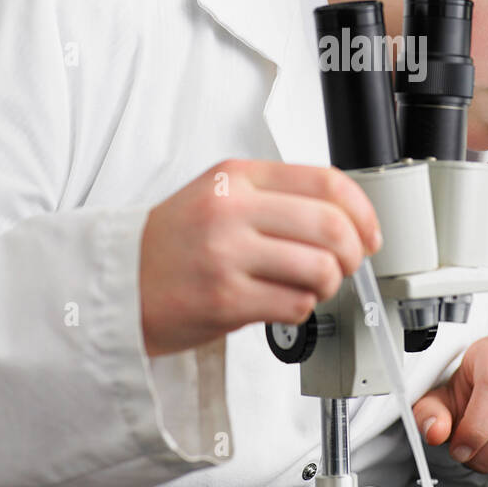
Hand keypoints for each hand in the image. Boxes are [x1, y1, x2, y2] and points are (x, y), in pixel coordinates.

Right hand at [139, 159, 381, 357]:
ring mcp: (228, 254)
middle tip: (347, 265)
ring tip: (309, 287)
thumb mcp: (219, 195)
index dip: (363, 211)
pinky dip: (301, 309)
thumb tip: (345, 218)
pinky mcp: (225, 299)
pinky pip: (295, 305)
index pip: (326, 182)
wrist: (118, 282)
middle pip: (332, 226)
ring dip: (328, 285)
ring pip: (321, 269)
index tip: (369, 233)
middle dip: (354, 254)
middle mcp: (232, 209)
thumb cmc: (173, 243)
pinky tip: (281, 304)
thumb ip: (276, 197)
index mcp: (237, 177)